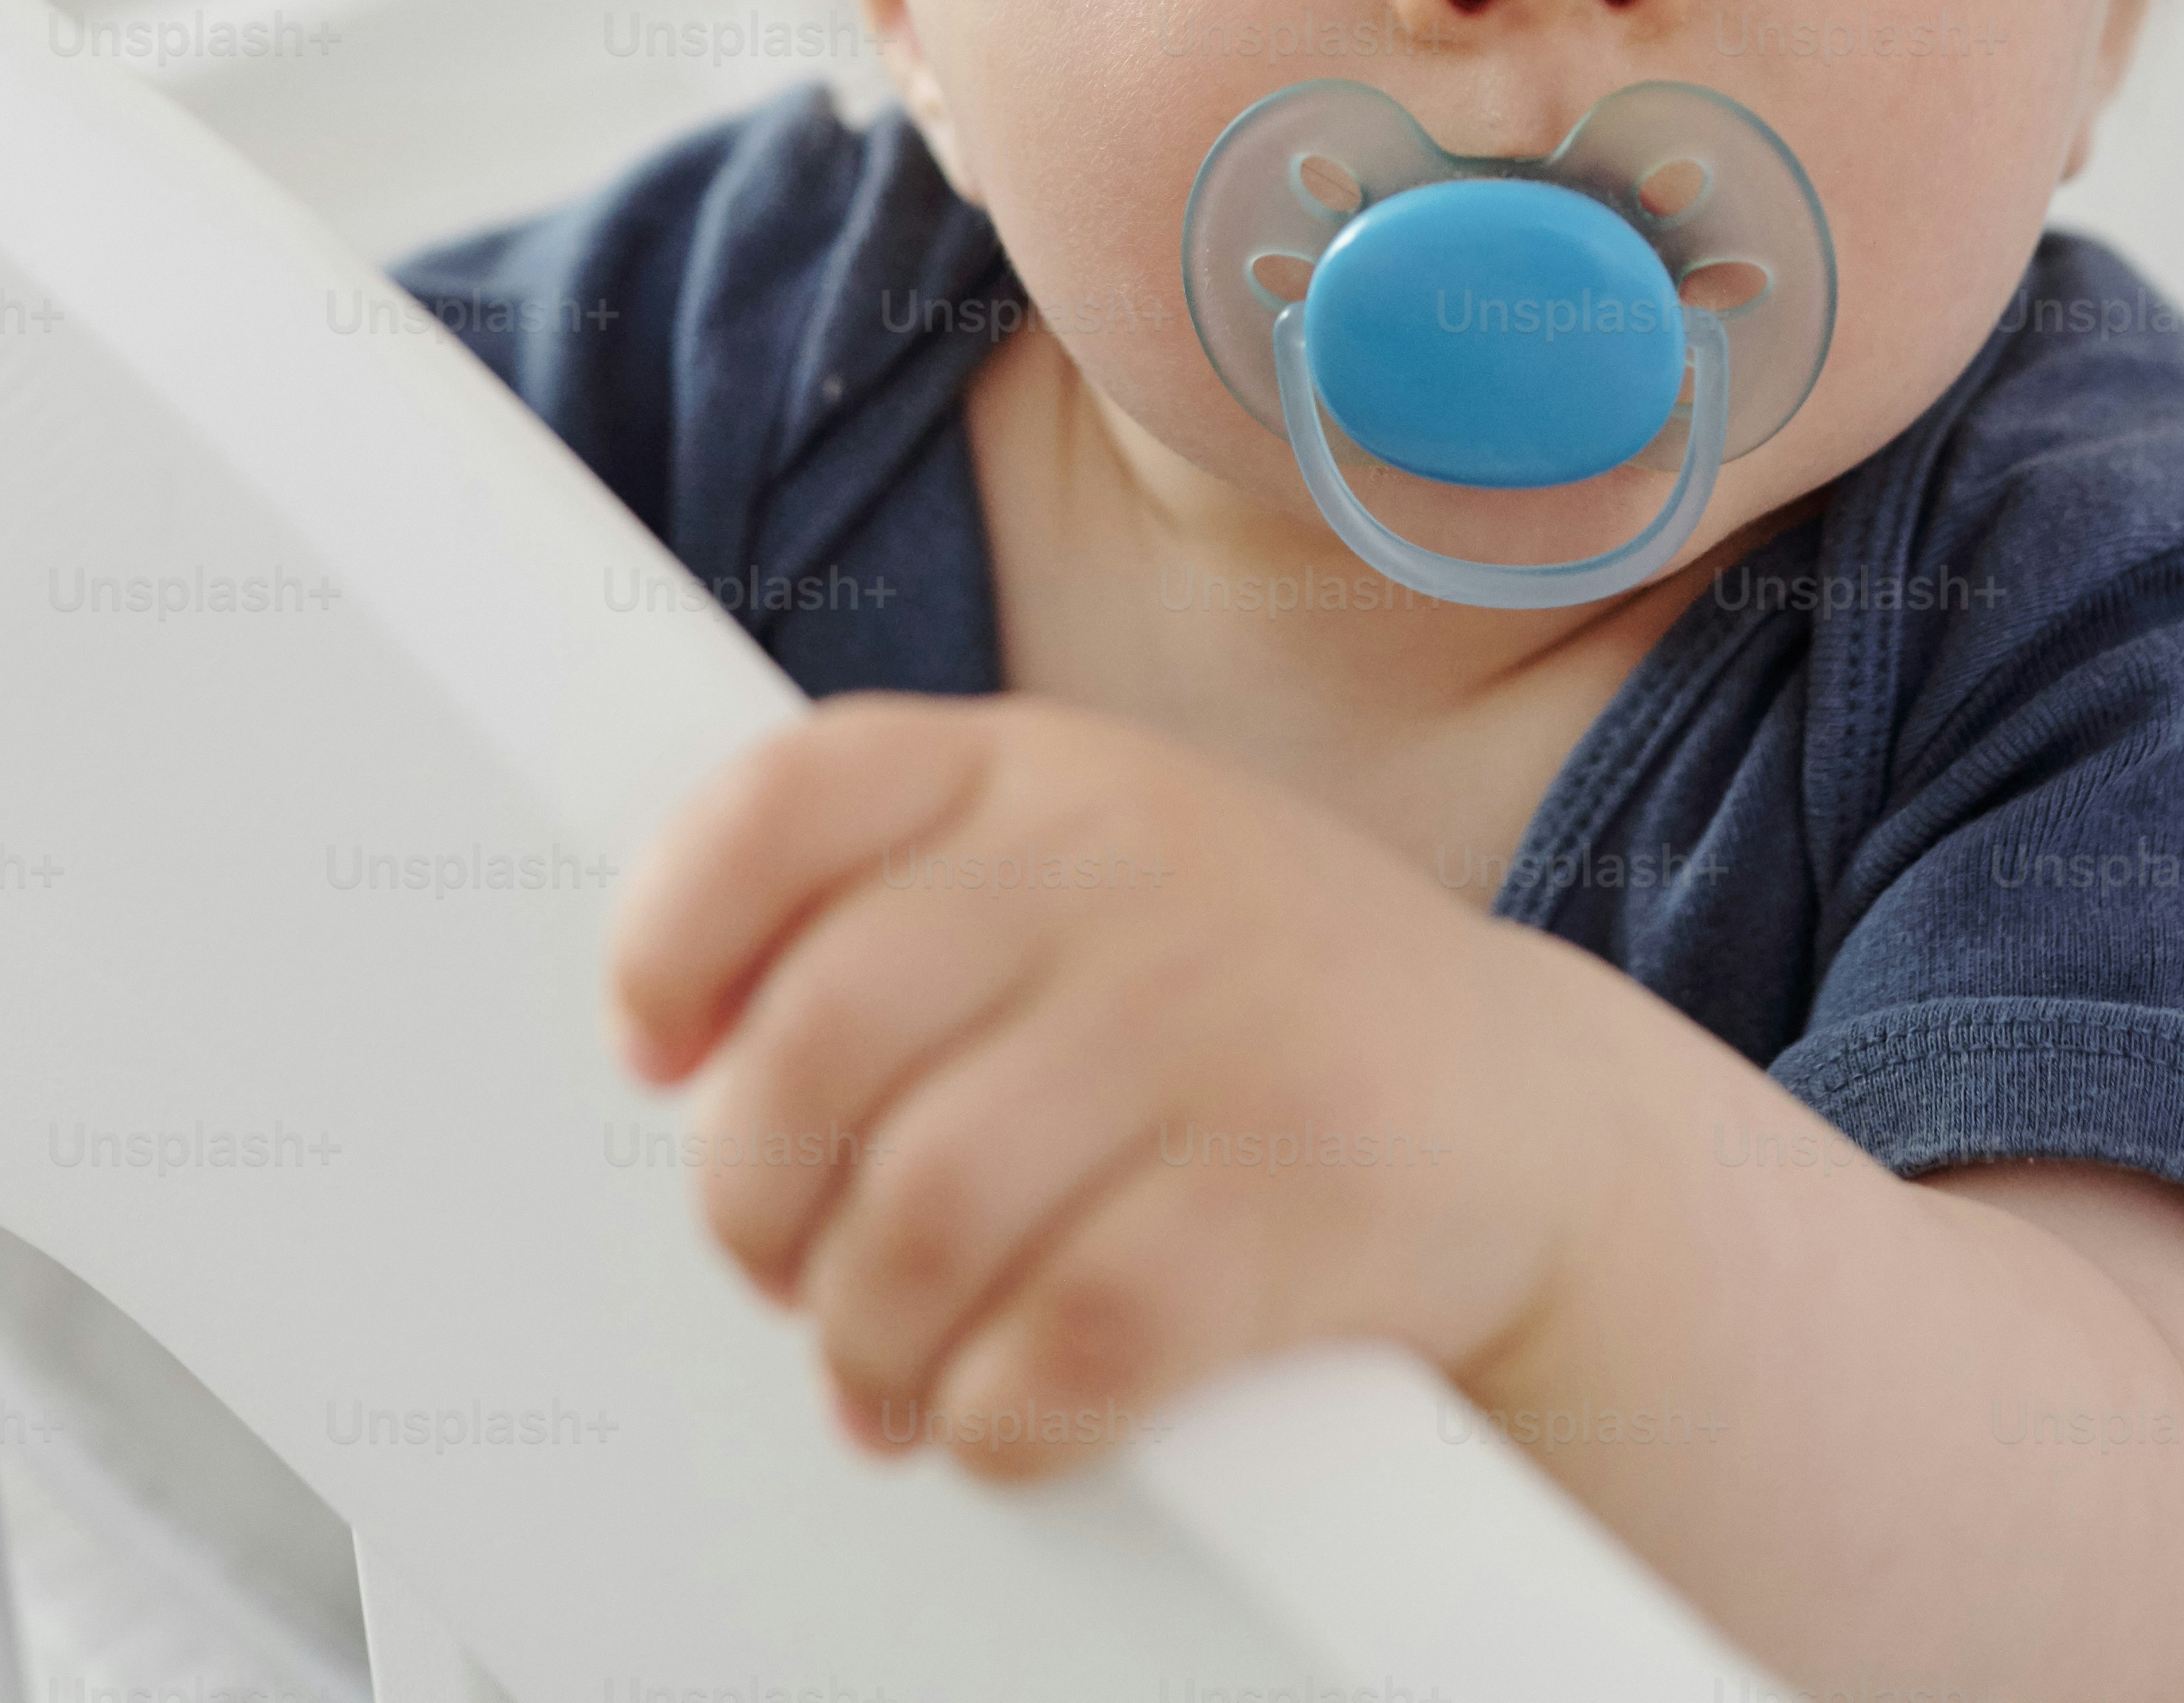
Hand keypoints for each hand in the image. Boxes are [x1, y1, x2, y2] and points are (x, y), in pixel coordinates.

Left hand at [603, 695, 1603, 1476]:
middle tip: (784, 1270)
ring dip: (866, 1335)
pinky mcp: (1295, 1191)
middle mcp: (1126, 865)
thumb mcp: (1085, 881)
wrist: (1522, 1114)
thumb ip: (901, 914)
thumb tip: (688, 1061)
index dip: (672, 937)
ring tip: (884, 1372)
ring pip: (924, 1213)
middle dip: (756, 1203)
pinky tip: (1000, 1411)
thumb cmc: (1251, 1012)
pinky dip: (997, 1411)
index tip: (661, 1055)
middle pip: (820, 1045)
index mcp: (1043, 772)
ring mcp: (1219, 1021)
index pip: (786, 800)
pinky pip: (1069, 1336)